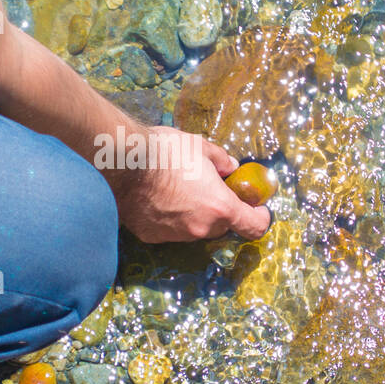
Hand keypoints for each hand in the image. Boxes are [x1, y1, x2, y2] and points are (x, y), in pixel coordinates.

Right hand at [108, 126, 271, 243]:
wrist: (123, 163)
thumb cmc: (165, 151)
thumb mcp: (200, 146)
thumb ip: (222, 160)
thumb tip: (231, 167)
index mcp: (220, 207)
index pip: (253, 227)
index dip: (261, 218)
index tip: (259, 209)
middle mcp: (201, 227)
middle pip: (222, 227)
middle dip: (222, 211)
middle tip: (211, 190)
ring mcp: (176, 235)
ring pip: (195, 229)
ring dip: (195, 215)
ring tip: (179, 190)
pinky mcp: (153, 236)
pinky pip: (170, 230)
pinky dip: (171, 218)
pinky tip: (159, 198)